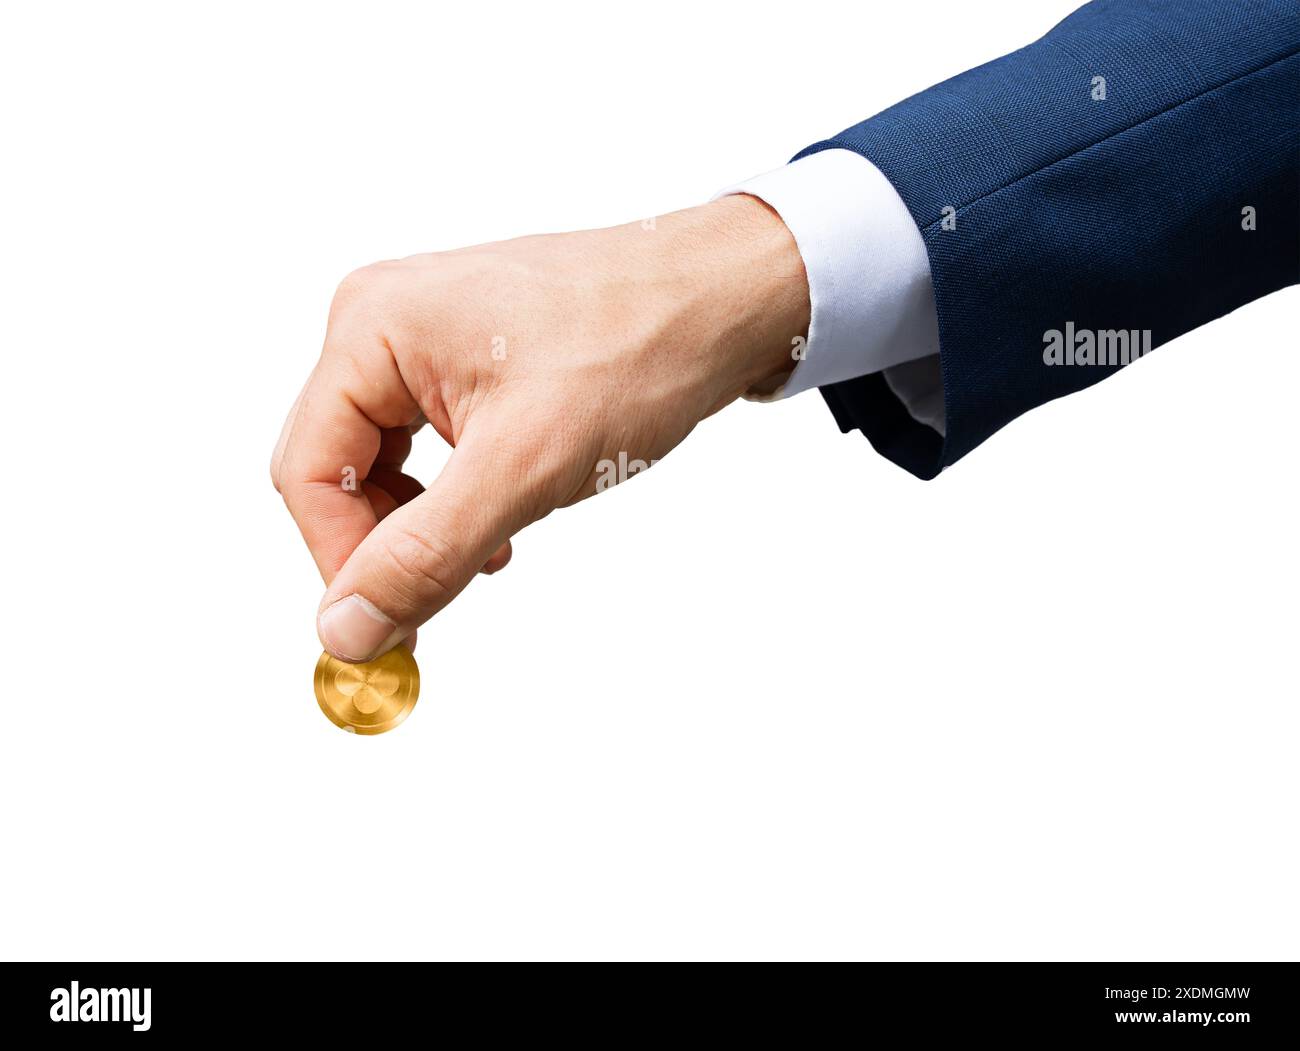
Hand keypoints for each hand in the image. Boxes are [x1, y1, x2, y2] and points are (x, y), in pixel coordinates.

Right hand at [272, 194, 808, 661]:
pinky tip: (503, 520)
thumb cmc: (635, 351)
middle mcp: (383, 323)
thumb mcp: (523, 467)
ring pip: (385, 465)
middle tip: (435, 606)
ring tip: (493, 550)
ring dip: (425, 526)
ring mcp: (426, 337)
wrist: (724, 300)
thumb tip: (345, 630)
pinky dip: (457, 497)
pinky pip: (431, 446)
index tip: (385, 631)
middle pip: (336, 469)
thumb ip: (425, 554)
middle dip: (386, 545)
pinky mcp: (467, 358)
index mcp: (371, 328)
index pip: (305, 473)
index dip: (339, 562)